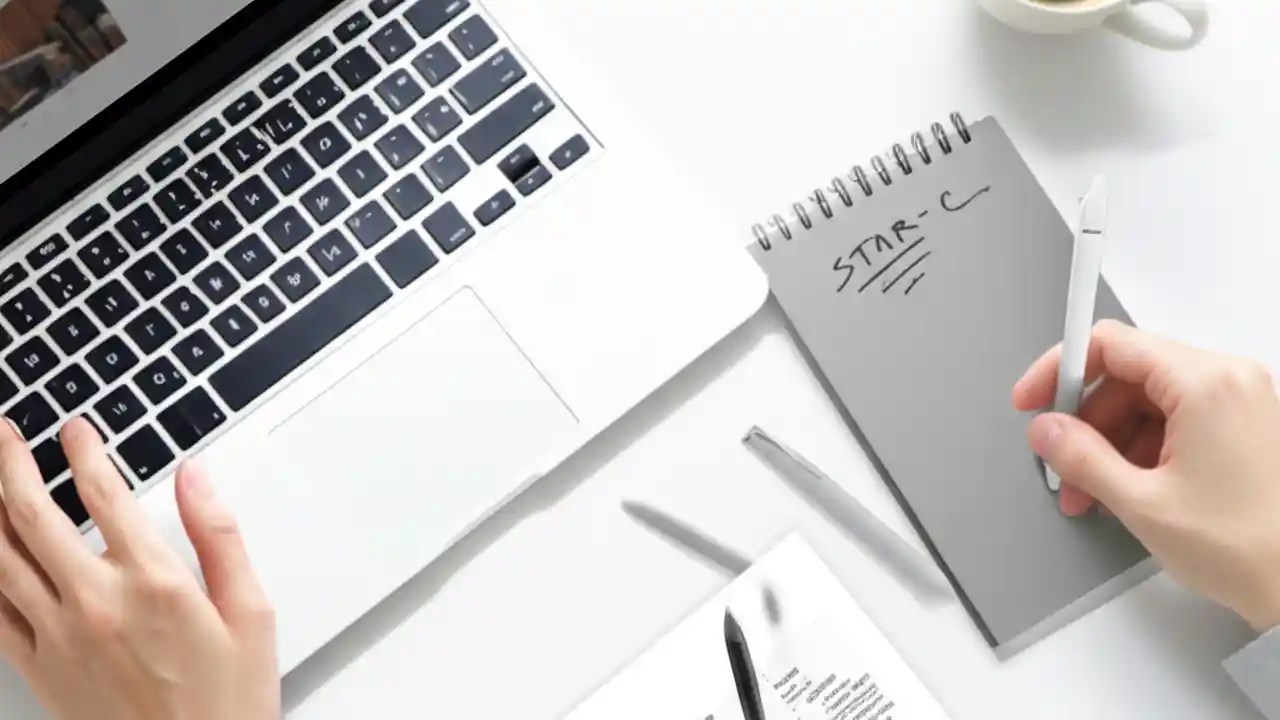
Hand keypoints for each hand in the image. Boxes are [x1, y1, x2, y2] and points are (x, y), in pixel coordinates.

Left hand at [0, 418, 278, 718]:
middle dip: (11, 464)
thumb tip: (195, 476)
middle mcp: (97, 603)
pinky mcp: (40, 669)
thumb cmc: (229, 699)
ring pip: (0, 557)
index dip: (84, 451)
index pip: (105, 494)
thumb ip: (220, 535)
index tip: (76, 429)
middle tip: (4, 433)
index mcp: (155, 582)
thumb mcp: (252, 612)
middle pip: (33, 516)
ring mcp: (60, 637)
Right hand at [1013, 320, 1279, 632]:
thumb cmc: (1252, 548)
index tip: (1033, 399)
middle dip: (1086, 421)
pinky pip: (1175, 419)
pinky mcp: (1243, 425)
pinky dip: (1143, 448)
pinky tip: (1127, 488)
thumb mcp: (1142, 503)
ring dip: (1111, 441)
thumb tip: (1047, 431)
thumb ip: (1081, 458)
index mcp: (1206, 384)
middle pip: (1128, 375)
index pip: (1111, 344)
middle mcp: (1229, 381)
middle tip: (1060, 460)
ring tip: (1093, 490)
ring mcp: (1240, 402)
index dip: (1060, 370)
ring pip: (1148, 401)